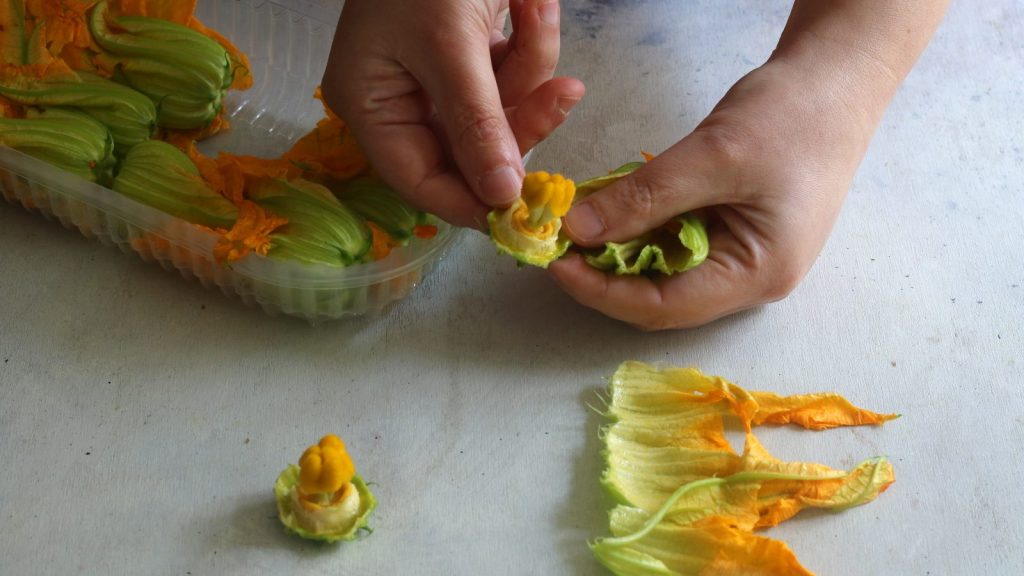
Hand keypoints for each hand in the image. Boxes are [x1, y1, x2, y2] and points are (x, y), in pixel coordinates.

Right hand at [321, 0, 584, 227]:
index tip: (526, 211)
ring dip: (531, 62)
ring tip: (534, 4)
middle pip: (472, 150)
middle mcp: (401, 102)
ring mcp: (438, 78)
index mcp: (372, 106)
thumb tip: (502, 198)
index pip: (421, 181)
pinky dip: (530, 37)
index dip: (471, 202)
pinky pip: (512, 72)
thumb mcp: (450, 45)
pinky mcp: (472, 54)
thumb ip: (477, 124)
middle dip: (521, 115)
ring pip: (502, 111)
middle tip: (563, 95)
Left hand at [549, 57, 882, 329]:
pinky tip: (611, 210)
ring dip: (618, 253)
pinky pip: (675, 247)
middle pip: (662, 299)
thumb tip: (578, 229)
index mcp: (758, 274)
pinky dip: (639, 231)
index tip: (555, 261)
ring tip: (576, 225)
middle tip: (557, 244)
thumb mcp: (712, 155)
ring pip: (664, 274)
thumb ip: (644, 198)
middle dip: (605, 275)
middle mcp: (751, 281)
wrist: (837, 81)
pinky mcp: (733, 236)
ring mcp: (743, 260)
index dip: (602, 291)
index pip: (664, 306)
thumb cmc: (791, 117)